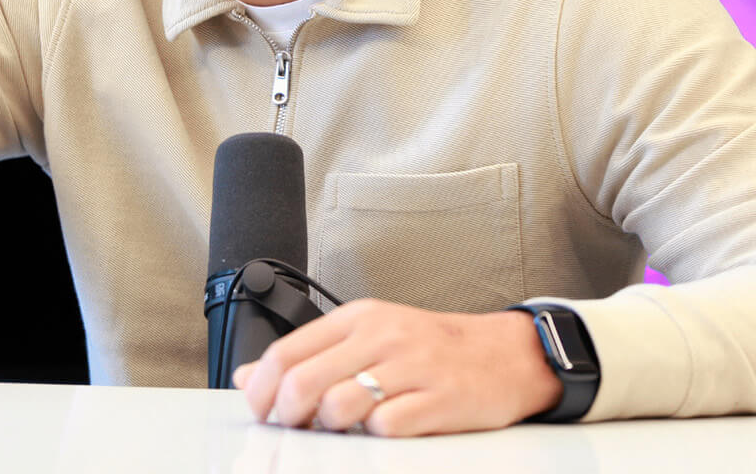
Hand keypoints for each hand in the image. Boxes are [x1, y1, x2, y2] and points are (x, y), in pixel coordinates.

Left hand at [231, 299, 562, 436]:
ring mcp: (412, 368)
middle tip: (296, 428)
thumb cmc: (433, 349)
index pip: (286, 352)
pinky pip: (385, 427)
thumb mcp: (370, 337)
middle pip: (304, 383)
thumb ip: (312, 355)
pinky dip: (376, 436)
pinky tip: (384, 429)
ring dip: (331, 428)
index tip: (263, 412)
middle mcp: (383, 336)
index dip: (263, 391)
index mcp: (360, 318)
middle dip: (288, 416)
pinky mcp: (439, 400)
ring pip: (339, 406)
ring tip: (343, 428)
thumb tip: (248, 378)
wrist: (507, 356)